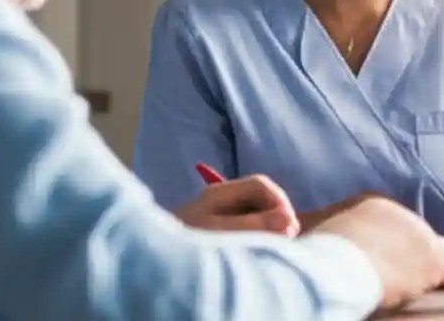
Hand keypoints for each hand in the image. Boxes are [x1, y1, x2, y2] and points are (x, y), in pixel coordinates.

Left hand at [174, 175, 298, 236]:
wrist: (153, 258)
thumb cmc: (186, 242)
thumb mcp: (222, 232)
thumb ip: (255, 225)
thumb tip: (289, 222)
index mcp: (218, 192)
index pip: (259, 184)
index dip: (280, 201)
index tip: (290, 226)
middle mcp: (220, 199)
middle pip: (260, 197)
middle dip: (278, 214)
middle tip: (287, 238)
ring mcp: (219, 213)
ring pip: (256, 211)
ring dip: (270, 225)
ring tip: (275, 244)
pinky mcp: (218, 228)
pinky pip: (248, 224)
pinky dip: (259, 233)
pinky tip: (260, 246)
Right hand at [312, 196, 443, 312]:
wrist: (332, 259)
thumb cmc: (313, 252)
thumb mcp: (307, 237)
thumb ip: (311, 233)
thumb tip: (289, 230)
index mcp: (368, 208)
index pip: (390, 230)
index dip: (395, 250)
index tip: (394, 264)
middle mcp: (396, 215)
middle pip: (416, 242)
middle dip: (422, 261)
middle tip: (424, 279)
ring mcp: (417, 236)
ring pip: (441, 257)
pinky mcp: (433, 261)